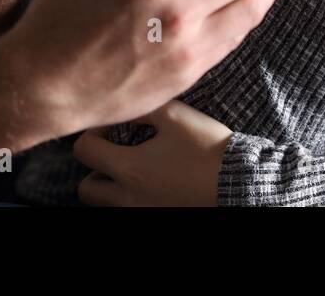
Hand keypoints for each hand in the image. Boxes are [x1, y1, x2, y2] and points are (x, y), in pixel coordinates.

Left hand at [73, 100, 230, 206]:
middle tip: (116, 153)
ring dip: (111, 186)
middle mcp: (129, 198)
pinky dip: (131, 196)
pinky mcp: (157, 217)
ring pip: (106, 204)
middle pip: (86, 189)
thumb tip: (122, 107)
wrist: (240, 181)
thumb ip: (141, 107)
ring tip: (133, 168)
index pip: (84, 151)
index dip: (93, 133)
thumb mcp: (174, 116)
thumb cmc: (207, 147)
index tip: (112, 128)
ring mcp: (142, 212)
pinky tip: (150, 180)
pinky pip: (129, 209)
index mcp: (129, 169)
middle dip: (95, 168)